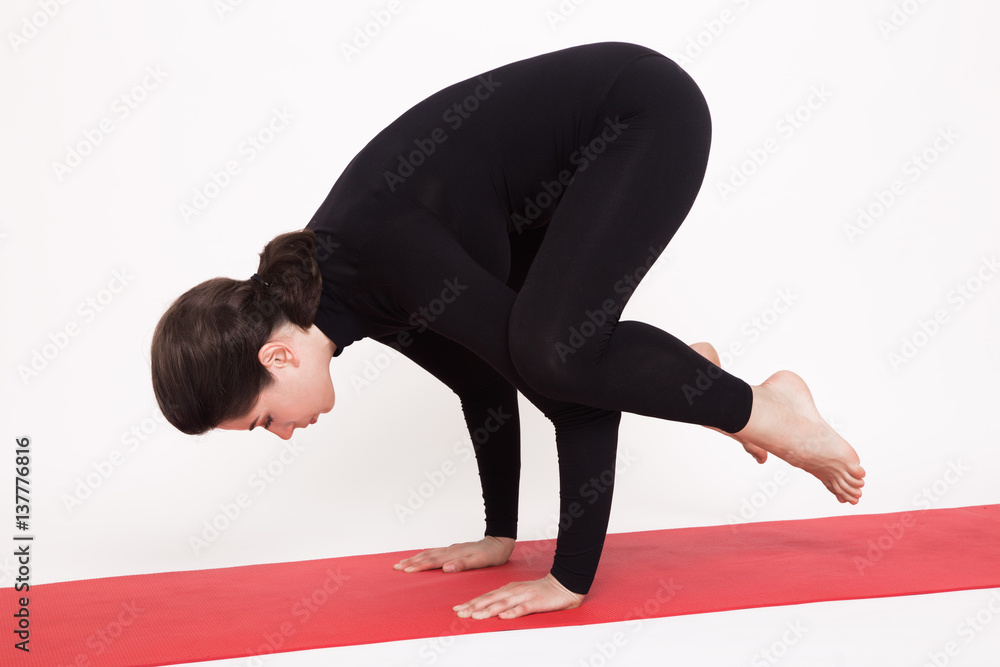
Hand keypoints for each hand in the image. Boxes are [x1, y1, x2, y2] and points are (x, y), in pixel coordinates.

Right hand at [393, 535, 514, 573]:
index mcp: (454, 555)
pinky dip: (423, 555)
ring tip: (402, 563)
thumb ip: (462, 564)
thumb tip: (445, 568)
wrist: (498, 543)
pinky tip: (420, 557)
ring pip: (428, 553)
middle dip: (410, 562)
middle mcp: (450, 551)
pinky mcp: (452, 550)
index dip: (418, 567)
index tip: (405, 571)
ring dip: (414, 558)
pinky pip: (434, 552)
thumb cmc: (490, 555)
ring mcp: (450, 549)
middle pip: (426, 556)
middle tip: (396, 568)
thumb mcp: (479, 561)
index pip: (432, 562)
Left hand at [452, 573, 584, 619]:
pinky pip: (522, 608)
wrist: (562, 585)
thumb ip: (505, 599)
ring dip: (487, 610)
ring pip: (502, 604)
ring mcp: (523, 596)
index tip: (457, 609)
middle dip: (473, 607)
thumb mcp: (518, 593)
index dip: (471, 603)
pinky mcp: (534, 602)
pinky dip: (512, 612)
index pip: (485, 597)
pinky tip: (503, 617)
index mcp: (508, 589)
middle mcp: (512, 591)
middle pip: (489, 599)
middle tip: (459, 613)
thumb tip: (488, 608)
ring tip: (475, 616)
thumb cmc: (540, 591)